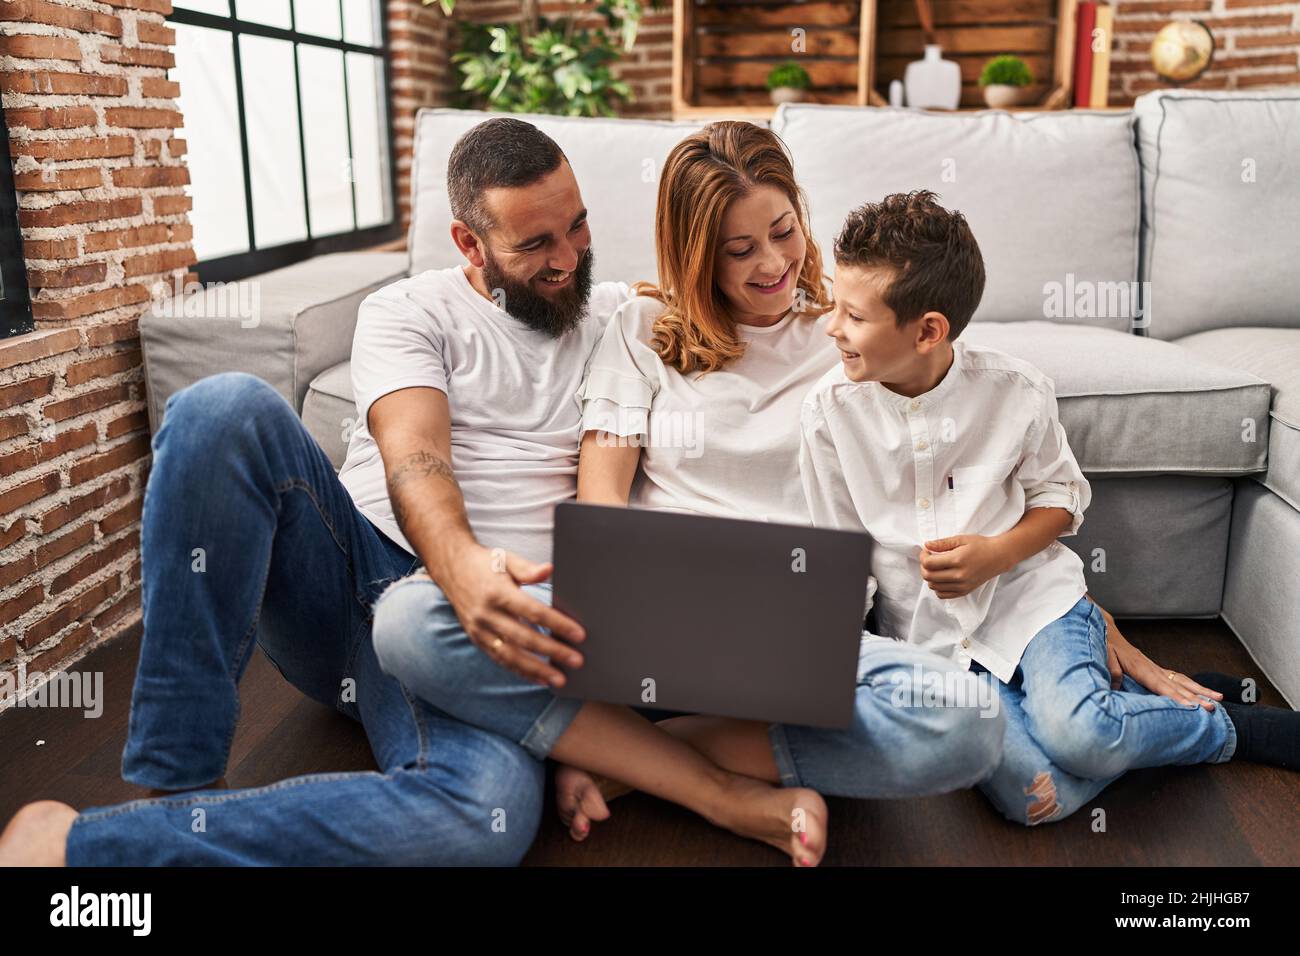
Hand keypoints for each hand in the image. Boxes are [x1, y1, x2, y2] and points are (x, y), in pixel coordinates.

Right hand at [441, 545, 585, 687]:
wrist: (452, 569)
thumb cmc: (484, 563)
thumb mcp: (506, 558)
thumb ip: (528, 568)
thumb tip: (549, 570)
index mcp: (497, 593)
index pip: (532, 612)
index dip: (557, 624)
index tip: (578, 634)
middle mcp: (487, 614)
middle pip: (525, 638)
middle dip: (552, 651)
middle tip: (576, 661)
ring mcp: (480, 630)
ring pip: (511, 655)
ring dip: (537, 670)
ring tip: (560, 679)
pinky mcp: (477, 639)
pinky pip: (501, 659)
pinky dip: (521, 671)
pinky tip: (540, 679)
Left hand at [920, 535, 1009, 598]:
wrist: (998, 557)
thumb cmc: (981, 546)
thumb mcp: (961, 539)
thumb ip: (942, 543)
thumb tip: (926, 545)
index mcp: (957, 560)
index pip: (928, 564)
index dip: (923, 556)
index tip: (927, 551)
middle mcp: (959, 576)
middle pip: (928, 576)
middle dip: (924, 566)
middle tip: (929, 558)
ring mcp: (962, 586)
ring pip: (933, 587)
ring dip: (930, 577)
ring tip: (937, 567)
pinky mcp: (964, 591)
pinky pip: (942, 595)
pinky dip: (937, 587)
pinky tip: (942, 577)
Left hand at [1097, 606, 1221, 710]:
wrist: (1108, 630)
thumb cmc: (1105, 644)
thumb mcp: (1104, 657)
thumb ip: (1112, 671)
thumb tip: (1116, 686)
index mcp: (1140, 668)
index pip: (1161, 686)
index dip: (1176, 697)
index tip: (1191, 707)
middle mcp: (1152, 668)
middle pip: (1178, 685)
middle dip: (1196, 698)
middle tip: (1213, 708)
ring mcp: (1156, 668)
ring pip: (1182, 681)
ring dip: (1200, 690)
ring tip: (1219, 699)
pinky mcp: (1155, 668)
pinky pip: (1177, 678)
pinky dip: (1191, 685)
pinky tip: (1201, 692)